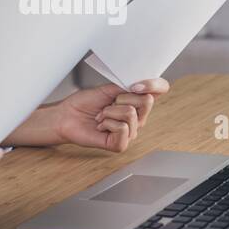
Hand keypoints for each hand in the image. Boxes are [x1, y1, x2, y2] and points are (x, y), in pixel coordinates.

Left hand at [5, 78, 169, 151]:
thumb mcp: (109, 88)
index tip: (135, 84)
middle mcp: (137, 117)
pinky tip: (101, 126)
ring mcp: (130, 132)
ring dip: (110, 111)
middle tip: (109, 103)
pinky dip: (107, 123)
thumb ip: (128, 86)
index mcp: (137, 101)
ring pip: (131, 114)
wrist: (66, 116)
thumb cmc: (85, 103)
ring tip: (101, 116)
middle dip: (122, 97)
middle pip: (147, 101)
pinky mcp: (120, 144)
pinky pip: (122, 128)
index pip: (161, 88)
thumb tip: (143, 85)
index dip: (154, 84)